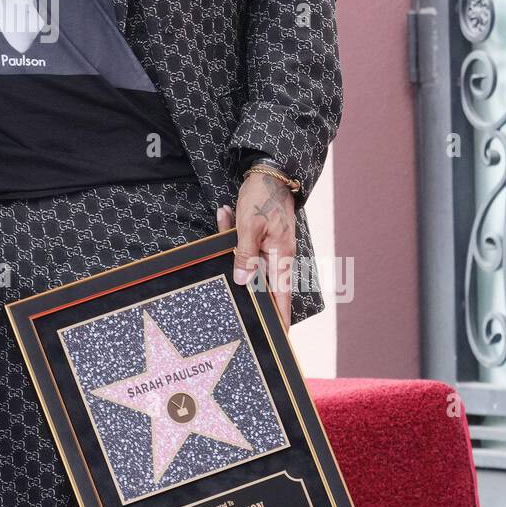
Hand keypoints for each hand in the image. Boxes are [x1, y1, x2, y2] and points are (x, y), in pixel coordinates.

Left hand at [216, 171, 295, 332]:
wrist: (270, 168)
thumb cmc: (262, 196)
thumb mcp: (249, 226)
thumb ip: (245, 254)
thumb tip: (243, 281)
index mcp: (281, 255)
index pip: (281, 296)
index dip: (279, 318)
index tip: (278, 338)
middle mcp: (280, 254)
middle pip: (265, 282)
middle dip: (251, 290)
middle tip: (241, 312)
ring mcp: (273, 244)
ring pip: (252, 260)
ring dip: (236, 253)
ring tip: (228, 237)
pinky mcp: (264, 234)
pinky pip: (246, 242)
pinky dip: (233, 235)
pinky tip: (224, 215)